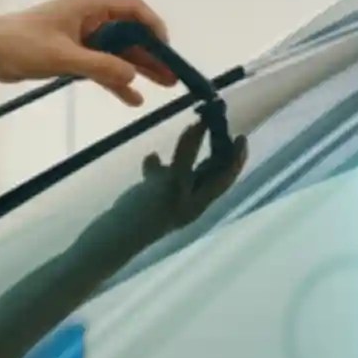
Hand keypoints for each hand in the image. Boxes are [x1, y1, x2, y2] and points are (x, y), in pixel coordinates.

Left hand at [0, 0, 177, 105]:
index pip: (133, 10)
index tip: (166, 50)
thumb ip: (100, 66)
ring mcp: (80, 38)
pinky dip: (115, 80)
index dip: (154, 27)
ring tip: (163, 87)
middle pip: (129, 34)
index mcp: (88, 7)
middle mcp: (89, 19)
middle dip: (152, 54)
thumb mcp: (63, 57)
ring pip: (117, 53)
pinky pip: (100, 66)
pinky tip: (131, 98)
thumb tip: (133, 77)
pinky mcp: (70, 55)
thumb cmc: (20, 44)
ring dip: (138, 69)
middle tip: (172, 76)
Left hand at [91, 123, 247, 252]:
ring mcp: (185, 197)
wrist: (116, 236)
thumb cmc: (130, 220)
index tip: (236, 150)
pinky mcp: (171, 187)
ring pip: (210, 168)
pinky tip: (193, 126)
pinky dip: (192, 140)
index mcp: (193, 209)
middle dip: (236, 159)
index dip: (230, 168)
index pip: (218, 186)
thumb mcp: (149, 194)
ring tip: (212, 121)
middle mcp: (195, 206)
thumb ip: (156, 175)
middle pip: (224, 180)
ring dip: (214, 144)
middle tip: (241, 139)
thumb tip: (154, 156)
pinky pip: (186, 159)